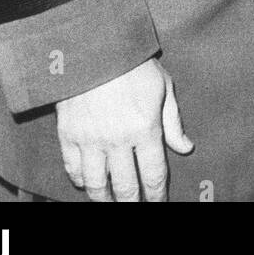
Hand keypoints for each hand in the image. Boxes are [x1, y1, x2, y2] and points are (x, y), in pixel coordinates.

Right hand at [55, 57, 192, 201]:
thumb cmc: (134, 64)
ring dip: (104, 198)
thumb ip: (173, 122)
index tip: (158, 203)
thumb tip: (185, 148)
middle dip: (132, 202)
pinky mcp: (68, 135)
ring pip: (96, 184)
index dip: (156, 195)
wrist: (95, 47)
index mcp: (145, 128)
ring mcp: (90, 140)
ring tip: (111, 202)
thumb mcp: (163, 87)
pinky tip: (88, 183)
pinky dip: (80, 180)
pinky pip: (73, 168)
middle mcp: (117, 140)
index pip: (153, 174)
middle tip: (135, 207)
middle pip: (125, 186)